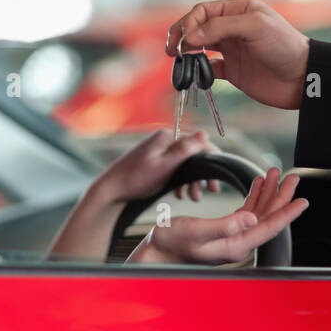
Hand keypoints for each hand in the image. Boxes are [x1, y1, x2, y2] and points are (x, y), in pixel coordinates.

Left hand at [96, 128, 221, 204]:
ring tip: (193, 197)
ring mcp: (159, 150)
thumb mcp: (164, 166)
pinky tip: (180, 194)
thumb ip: (184, 150)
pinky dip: (181, 180)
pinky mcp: (156, 161)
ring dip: (192, 180)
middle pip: (193, 154)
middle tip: (210, 191)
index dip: (212, 160)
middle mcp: (164, 140)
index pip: (198, 143)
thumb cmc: (135, 179)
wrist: (112, 190)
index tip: (218, 177)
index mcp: (167, 136)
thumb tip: (205, 134)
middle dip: (202, 174)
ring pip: (185, 163)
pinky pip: (176, 168)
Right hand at [127, 167, 306, 264]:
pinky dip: (254, 195)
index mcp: (236, 245)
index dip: (287, 213)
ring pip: (259, 212)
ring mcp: (232, 236)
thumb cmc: (171, 242)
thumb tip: (252, 219)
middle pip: (268, 217)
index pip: (269, 228)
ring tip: (276, 173)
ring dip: (268, 192)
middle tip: (292, 176)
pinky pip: (246, 211)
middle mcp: (238, 242)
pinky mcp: (225, 229)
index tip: (303, 200)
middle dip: (281, 195)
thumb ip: (225, 225)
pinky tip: (258, 184)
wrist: (156, 250)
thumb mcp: (197, 231)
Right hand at [165, 0, 309, 108]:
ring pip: (200, 47)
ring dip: (187, 52)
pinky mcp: (233, 71)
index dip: (190, 22)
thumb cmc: (286, 46)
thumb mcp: (255, 26)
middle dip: (182, 35)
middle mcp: (233, 29)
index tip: (187, 38)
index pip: (204, 11)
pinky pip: (209, 69)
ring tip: (179, 60)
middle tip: (173, 48)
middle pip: (197, 27)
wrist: (302, 78)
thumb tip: (192, 35)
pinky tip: (196, 74)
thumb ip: (221, 27)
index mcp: (239, 11)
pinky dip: (199, 72)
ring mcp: (232, 50)